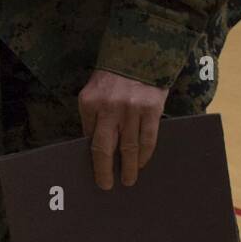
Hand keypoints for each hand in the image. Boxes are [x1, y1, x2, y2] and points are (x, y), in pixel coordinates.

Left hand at [78, 69, 169, 189]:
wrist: (137, 56)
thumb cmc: (111, 79)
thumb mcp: (92, 94)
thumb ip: (92, 117)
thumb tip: (92, 145)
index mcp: (89, 103)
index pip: (88, 137)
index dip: (91, 156)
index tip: (93, 172)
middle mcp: (108, 107)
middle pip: (104, 147)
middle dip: (104, 170)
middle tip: (106, 185)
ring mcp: (131, 109)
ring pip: (129, 147)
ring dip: (128, 167)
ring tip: (127, 180)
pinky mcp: (151, 109)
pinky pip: (148, 138)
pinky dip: (145, 154)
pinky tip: (141, 163)